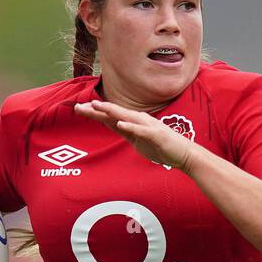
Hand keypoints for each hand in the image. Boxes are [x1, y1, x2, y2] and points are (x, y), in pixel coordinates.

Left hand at [73, 99, 195, 171]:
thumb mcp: (138, 140)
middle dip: (96, 109)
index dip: (94, 112)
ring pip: (126, 117)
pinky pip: (141, 130)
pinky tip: (120, 123)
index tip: (79, 109)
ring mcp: (147, 126)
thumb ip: (127, 132)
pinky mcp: (156, 135)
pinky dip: (130, 126)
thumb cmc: (161, 147)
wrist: (182, 154)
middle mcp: (139, 120)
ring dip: (111, 111)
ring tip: (96, 107)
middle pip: (114, 113)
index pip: (110, 116)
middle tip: (78, 106)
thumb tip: (115, 126)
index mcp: (133, 123)